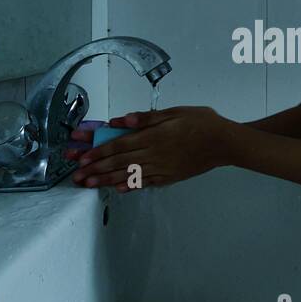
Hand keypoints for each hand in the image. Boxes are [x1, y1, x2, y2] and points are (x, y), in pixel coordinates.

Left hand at [67, 106, 236, 192]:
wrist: (224, 143)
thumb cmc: (201, 122)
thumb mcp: (175, 112)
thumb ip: (147, 117)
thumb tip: (122, 120)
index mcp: (153, 136)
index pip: (119, 145)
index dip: (98, 151)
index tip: (81, 157)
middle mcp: (153, 154)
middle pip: (118, 162)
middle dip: (95, 168)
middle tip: (76, 176)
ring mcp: (161, 168)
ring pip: (128, 175)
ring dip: (106, 180)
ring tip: (88, 184)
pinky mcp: (169, 177)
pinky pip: (146, 182)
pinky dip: (130, 186)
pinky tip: (117, 189)